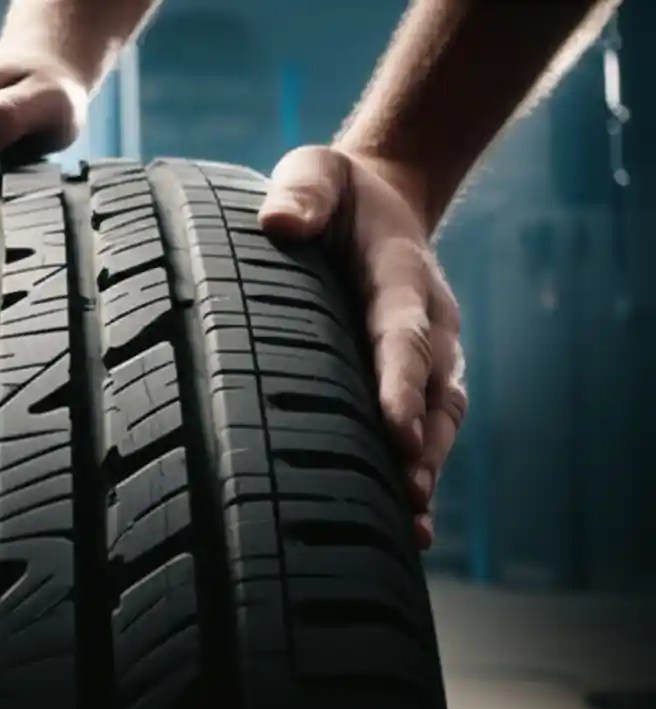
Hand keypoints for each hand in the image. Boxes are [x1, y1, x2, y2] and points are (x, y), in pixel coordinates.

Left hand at [258, 146, 467, 549]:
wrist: (375, 200)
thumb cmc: (335, 191)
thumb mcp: (316, 171)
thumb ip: (303, 192)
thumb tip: (278, 225)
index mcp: (402, 274)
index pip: (403, 333)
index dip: (401, 383)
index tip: (398, 431)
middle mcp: (427, 319)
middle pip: (434, 389)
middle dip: (423, 444)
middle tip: (409, 496)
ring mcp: (429, 351)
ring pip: (439, 418)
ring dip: (427, 469)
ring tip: (412, 527)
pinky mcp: (416, 375)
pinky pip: (427, 426)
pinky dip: (420, 470)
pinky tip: (405, 526)